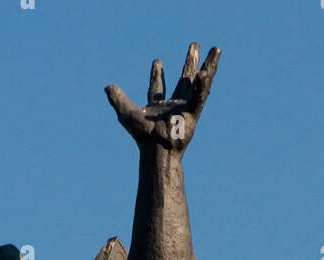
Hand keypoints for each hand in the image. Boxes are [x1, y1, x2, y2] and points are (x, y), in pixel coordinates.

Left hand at [105, 43, 219, 154]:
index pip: (157, 88)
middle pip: (184, 80)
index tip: (157, 62)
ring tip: (216, 50)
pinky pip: (200, 97)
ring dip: (207, 66)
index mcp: (158, 107)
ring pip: (199, 83)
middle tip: (195, 45)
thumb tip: (107, 87)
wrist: (156, 150)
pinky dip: (202, 85)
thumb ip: (118, 99)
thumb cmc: (144, 137)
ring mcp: (185, 109)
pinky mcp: (193, 114)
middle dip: (190, 62)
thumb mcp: (126, 114)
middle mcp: (174, 106)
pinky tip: (206, 72)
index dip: (156, 75)